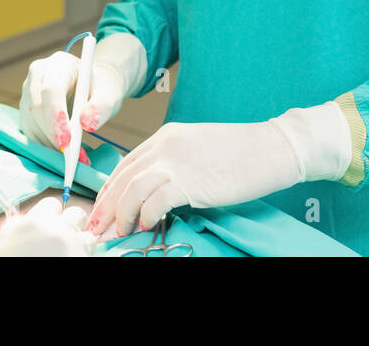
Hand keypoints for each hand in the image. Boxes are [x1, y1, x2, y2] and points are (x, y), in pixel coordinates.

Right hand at [0, 197, 95, 256]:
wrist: (11, 288)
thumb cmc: (6, 257)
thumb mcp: (6, 241)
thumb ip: (21, 226)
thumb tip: (30, 222)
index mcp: (35, 222)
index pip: (53, 203)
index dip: (50, 215)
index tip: (46, 225)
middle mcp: (58, 231)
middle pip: (77, 214)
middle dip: (71, 224)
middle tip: (61, 238)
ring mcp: (74, 247)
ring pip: (88, 237)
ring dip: (80, 243)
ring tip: (67, 253)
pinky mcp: (83, 260)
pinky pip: (89, 255)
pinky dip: (81, 257)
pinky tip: (69, 261)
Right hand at [19, 33, 145, 150]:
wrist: (92, 85)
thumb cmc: (101, 87)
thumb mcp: (110, 93)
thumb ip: (102, 106)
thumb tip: (87, 124)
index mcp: (59, 65)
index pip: (51, 89)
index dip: (56, 116)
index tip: (67, 142)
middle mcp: (38, 76)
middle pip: (37, 108)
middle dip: (54, 136)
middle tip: (76, 158)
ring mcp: (28, 93)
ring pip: (31, 124)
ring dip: (50, 145)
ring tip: (77, 158)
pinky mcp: (25, 111)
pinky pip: (30, 133)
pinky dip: (46, 147)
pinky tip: (65, 154)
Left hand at [87, 121, 303, 237]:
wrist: (272, 148)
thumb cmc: (242, 154)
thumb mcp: (198, 151)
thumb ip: (175, 165)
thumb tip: (155, 194)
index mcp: (166, 136)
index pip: (127, 164)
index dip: (111, 189)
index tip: (102, 209)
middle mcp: (165, 145)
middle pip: (124, 177)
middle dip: (107, 206)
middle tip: (97, 228)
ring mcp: (176, 161)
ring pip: (132, 188)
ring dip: (121, 214)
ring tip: (121, 232)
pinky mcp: (189, 180)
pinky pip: (154, 201)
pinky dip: (144, 215)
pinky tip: (146, 225)